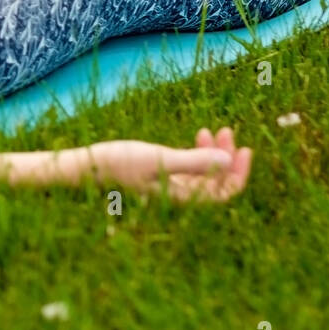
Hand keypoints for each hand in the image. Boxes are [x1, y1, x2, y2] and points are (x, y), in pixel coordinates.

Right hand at [83, 126, 251, 201]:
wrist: (84, 167)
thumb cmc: (118, 163)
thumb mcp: (158, 159)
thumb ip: (194, 162)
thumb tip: (228, 162)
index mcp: (181, 198)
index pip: (223, 194)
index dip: (239, 174)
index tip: (245, 149)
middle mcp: (178, 196)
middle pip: (216, 184)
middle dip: (227, 159)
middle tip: (228, 132)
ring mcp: (169, 187)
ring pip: (204, 174)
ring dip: (214, 153)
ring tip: (214, 130)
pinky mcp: (159, 177)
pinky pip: (190, 169)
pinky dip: (198, 153)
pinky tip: (198, 135)